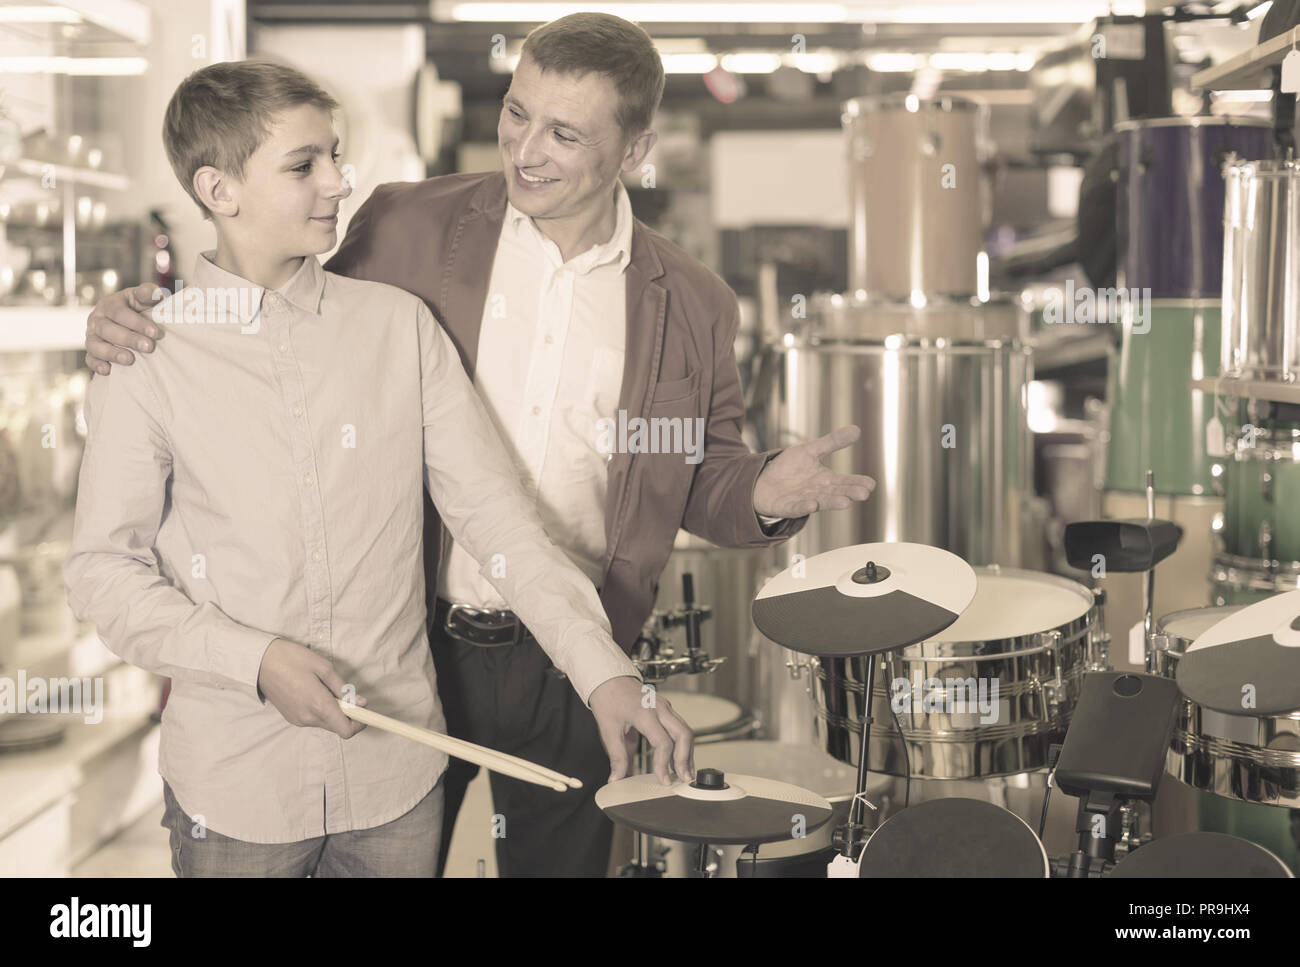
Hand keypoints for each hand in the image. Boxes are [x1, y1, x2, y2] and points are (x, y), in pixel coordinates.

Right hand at [85, 283, 165, 374]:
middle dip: (129, 339)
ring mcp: (92, 336)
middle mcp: (97, 319)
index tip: (156, 333)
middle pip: (107, 329)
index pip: (120, 313)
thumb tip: (149, 291)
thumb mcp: (145, 299)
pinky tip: (108, 370)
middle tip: (149, 347)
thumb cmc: (141, 309)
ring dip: (112, 353)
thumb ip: (149, 294)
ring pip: (95, 345)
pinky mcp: (92, 352)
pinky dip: (96, 365)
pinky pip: (89, 359)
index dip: (137, 323)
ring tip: (130, 360)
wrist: (133, 323)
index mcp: (109, 304)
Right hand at [256, 637, 367, 738]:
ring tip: (326, 688)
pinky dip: (321, 710)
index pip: (346, 730)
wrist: (259, 662)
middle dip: (348, 715)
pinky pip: (314, 719)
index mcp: (318, 705)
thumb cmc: (292, 659)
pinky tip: (315, 692)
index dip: (360, 723)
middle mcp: (308, 718)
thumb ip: (343, 688)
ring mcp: (298, 720)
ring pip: (326, 723)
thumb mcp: (323, 667)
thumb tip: (360, 703)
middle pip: (337, 727)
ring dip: (333, 712)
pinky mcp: (291, 718)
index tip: (364, 710)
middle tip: (347, 694)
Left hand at [589, 676, 693, 784]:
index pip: (664, 743)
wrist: (608, 678)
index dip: (665, 764)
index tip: (663, 780)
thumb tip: (617, 778)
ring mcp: (665, 707)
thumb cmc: (608, 699)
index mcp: (645, 714)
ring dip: (687, 752)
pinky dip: (682, 743)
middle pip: (684, 735)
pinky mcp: (665, 708)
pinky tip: (679, 757)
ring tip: (685, 772)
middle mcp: (660, 709)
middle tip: (683, 777)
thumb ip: (617, 757)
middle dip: (686, 759)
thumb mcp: (609, 730)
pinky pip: (680, 726)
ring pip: (685, 730)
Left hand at [753, 424, 874, 517]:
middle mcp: (819, 492)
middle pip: (837, 492)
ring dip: (833, 502)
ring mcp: (804, 500)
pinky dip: (805, 506)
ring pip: (821, 501)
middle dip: (849, 493)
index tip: (870, 484)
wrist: (763, 481)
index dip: (858, 482)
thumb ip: (832, 442)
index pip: (846, 481)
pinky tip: (812, 504)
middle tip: (863, 494)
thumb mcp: (811, 450)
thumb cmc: (789, 468)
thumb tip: (857, 429)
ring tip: (846, 502)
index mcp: (826, 480)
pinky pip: (798, 507)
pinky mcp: (789, 506)